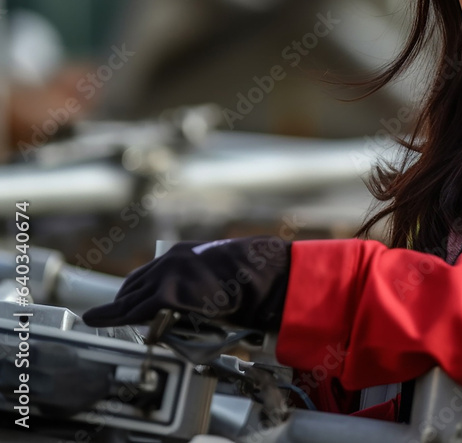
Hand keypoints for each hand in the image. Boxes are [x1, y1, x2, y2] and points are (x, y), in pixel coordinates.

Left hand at [82, 236, 290, 330]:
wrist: (254, 273)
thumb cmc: (246, 276)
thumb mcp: (217, 270)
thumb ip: (200, 279)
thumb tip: (204, 297)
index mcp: (182, 254)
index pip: (148, 272)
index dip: (133, 287)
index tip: (126, 297)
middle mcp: (169, 261)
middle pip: (134, 283)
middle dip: (120, 299)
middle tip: (107, 313)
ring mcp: (166, 276)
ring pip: (129, 297)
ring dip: (112, 310)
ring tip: (94, 318)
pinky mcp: (166, 294)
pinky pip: (135, 310)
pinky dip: (116, 317)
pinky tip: (101, 321)